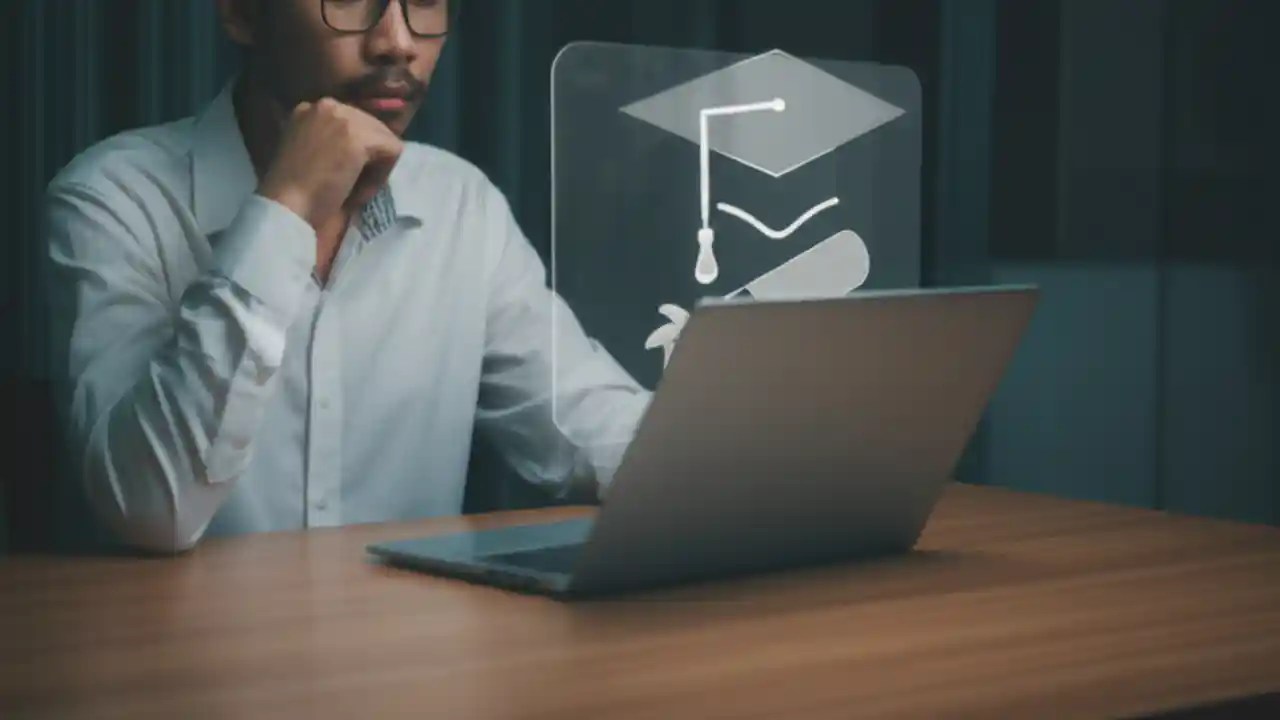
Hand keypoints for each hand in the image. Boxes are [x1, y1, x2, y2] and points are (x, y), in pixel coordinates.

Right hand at [257, 98, 403, 232]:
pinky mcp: (359, 136)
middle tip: (352, 186)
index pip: (352, 121)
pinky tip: (360, 191)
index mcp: (309, 108)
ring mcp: (343, 117)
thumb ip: (330, 141)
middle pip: (371, 126)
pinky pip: (392, 150)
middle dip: (370, 157)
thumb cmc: (294, 191)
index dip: (356, 150)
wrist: (287, 206)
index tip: (343, 174)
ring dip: (376, 167)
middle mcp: (326, 104)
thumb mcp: (308, 152)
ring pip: (384, 138)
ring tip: (354, 190)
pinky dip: (382, 175)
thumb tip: (365, 147)